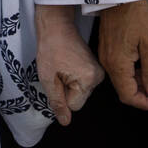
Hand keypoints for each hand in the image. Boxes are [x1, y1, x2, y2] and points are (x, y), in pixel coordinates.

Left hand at [34, 3, 105, 125]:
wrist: (56, 25)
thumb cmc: (50, 47)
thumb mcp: (47, 77)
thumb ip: (56, 101)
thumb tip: (65, 122)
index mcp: (89, 79)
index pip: (74, 105)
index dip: (61, 95)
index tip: (57, 77)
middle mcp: (99, 77)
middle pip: (79, 99)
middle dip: (66, 89)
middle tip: (59, 70)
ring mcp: (99, 71)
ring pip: (81, 91)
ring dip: (69, 83)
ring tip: (63, 65)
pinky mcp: (96, 67)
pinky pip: (83, 82)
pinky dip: (73, 77)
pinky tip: (68, 63)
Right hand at [98, 0, 147, 110]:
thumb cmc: (137, 16)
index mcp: (118, 65)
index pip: (129, 96)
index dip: (146, 103)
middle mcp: (108, 63)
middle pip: (124, 90)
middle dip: (145, 95)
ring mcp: (106, 56)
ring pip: (122, 80)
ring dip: (140, 84)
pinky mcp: (107, 48)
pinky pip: (119, 69)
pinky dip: (133, 74)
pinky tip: (145, 67)